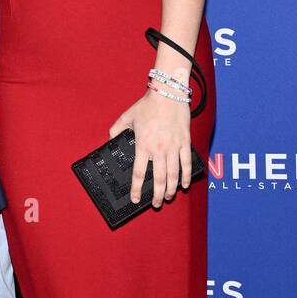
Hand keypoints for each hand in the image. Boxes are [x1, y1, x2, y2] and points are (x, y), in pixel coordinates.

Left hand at [109, 90, 192, 207]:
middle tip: (155, 204)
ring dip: (170, 189)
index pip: (138, 173)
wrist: (168, 94)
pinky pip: (186, 163)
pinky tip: (184, 185)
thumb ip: (116, 130)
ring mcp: (173, 147)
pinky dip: (185, 175)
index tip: (135, 199)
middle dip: (156, 195)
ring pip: (173, 174)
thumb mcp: (126, 117)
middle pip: (158, 179)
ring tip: (167, 197)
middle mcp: (158, 149)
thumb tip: (110, 140)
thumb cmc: (148, 105)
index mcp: (143, 145)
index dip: (136, 188)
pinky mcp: (185, 142)